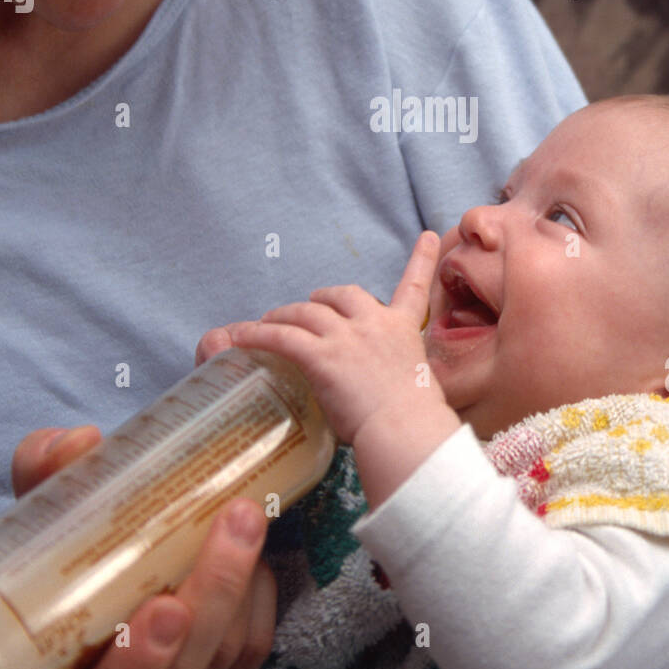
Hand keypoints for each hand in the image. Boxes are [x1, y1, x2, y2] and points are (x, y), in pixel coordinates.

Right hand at [11, 426, 276, 668]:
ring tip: (246, 520)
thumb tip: (75, 442)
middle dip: (211, 598)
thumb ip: (49, 474)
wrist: (116, 556)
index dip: (134, 664)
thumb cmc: (75, 549)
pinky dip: (259, 606)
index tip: (165, 607)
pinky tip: (257, 561)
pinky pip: (250, 653)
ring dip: (240, 587)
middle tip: (233, 527)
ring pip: (220, 658)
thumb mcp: (51, 512)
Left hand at [206, 231, 442, 444]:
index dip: (422, 259)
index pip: (414, 288)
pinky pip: (281, 337)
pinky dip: (257, 335)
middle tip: (307, 304)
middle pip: (343, 294)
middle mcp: (375, 324)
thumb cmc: (413, 423)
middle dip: (322, 297)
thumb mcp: (416, 387)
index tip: (428, 237)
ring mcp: (347, 337)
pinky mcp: (321, 356)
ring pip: (306, 312)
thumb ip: (397, 378)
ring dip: (283, 314)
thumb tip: (383, 398)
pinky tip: (240, 338)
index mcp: (404, 330)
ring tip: (267, 321)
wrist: (406, 431)